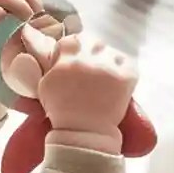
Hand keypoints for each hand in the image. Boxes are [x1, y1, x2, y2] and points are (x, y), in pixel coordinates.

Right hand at [38, 35, 137, 149]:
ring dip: (107, 59)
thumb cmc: (61, 111)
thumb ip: (52, 67)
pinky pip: (127, 62)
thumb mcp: (45, 86)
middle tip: (91, 66)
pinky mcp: (126, 76)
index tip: (73, 57)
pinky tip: (116, 79)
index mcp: (66, 60)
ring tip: (104, 74)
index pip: (71, 40)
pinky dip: (123, 68)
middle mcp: (88, 59)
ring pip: (110, 51)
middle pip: (92, 42)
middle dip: (91, 51)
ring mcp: (109, 67)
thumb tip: (57, 57)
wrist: (84, 132)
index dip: (72, 48)